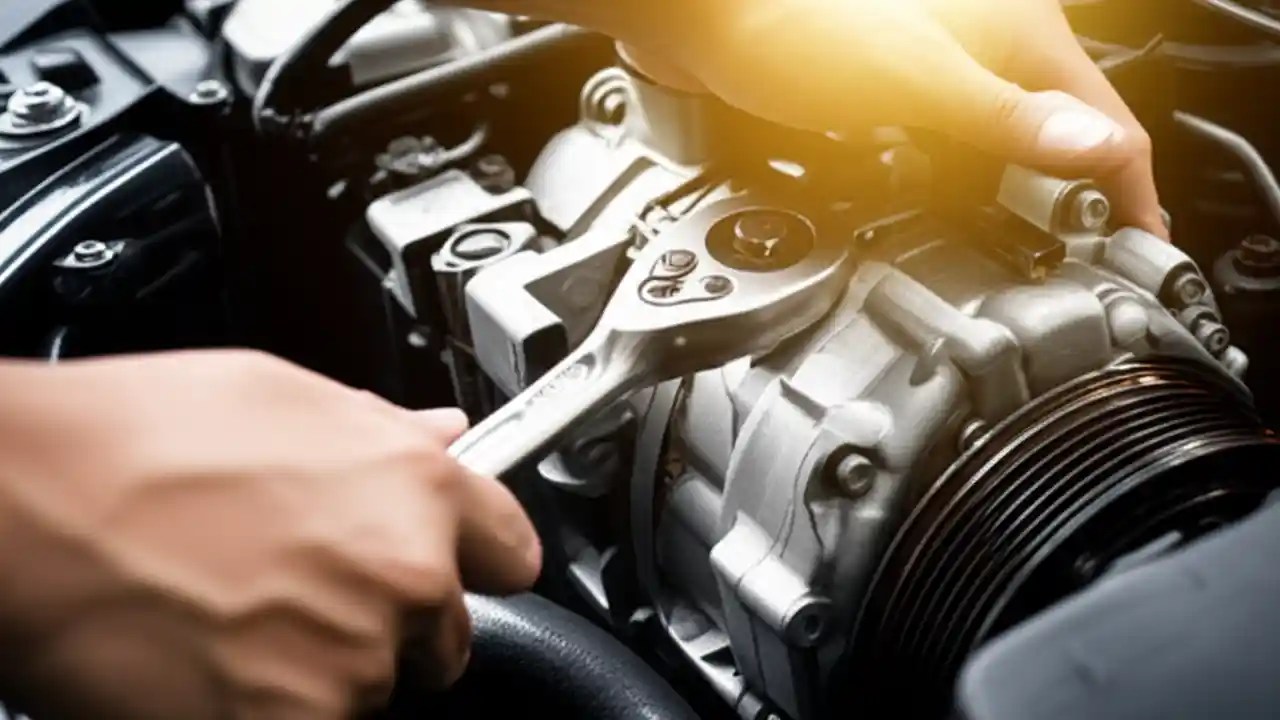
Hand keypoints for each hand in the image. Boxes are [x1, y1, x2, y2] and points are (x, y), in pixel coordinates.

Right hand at [0, 350, 538, 719]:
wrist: (27, 505)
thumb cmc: (138, 439)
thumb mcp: (285, 396)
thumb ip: (385, 431)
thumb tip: (445, 434)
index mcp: (419, 490)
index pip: (512, 550)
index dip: (479, 556)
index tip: (462, 563)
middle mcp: (405, 578)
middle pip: (445, 632)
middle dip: (392, 618)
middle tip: (303, 587)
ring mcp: (352, 661)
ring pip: (372, 683)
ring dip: (324, 662)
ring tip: (236, 608)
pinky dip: (274, 704)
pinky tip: (214, 656)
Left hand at [614, 0, 1166, 237]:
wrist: (704, 21)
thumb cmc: (789, 24)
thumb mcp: (912, 80)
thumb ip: (1002, 120)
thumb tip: (1090, 153)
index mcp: (1013, 30)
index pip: (1101, 120)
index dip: (1128, 187)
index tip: (1140, 241)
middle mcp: (986, 43)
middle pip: (1057, 133)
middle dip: (1071, 196)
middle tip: (1076, 255)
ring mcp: (940, 65)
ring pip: (1002, 141)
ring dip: (1013, 193)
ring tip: (1017, 244)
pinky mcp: (896, 88)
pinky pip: (949, 142)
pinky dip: (958, 180)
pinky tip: (942, 206)